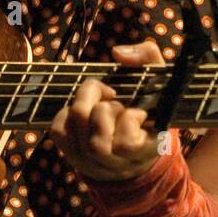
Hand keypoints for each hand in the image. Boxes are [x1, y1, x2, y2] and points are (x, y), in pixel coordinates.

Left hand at [50, 39, 170, 181]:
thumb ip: (147, 58)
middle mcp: (116, 164)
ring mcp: (92, 163)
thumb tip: (117, 52)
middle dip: (105, 107)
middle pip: (98, 132)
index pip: (127, 140)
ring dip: (86, 106)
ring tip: (99, 106)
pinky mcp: (71, 156)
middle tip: (115, 102)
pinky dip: (67, 114)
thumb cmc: (149, 110)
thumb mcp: (159, 82)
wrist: (136, 153)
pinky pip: (58, 130)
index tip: (140, 113)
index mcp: (145, 149)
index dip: (130, 117)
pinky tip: (83, 114)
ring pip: (77, 124)